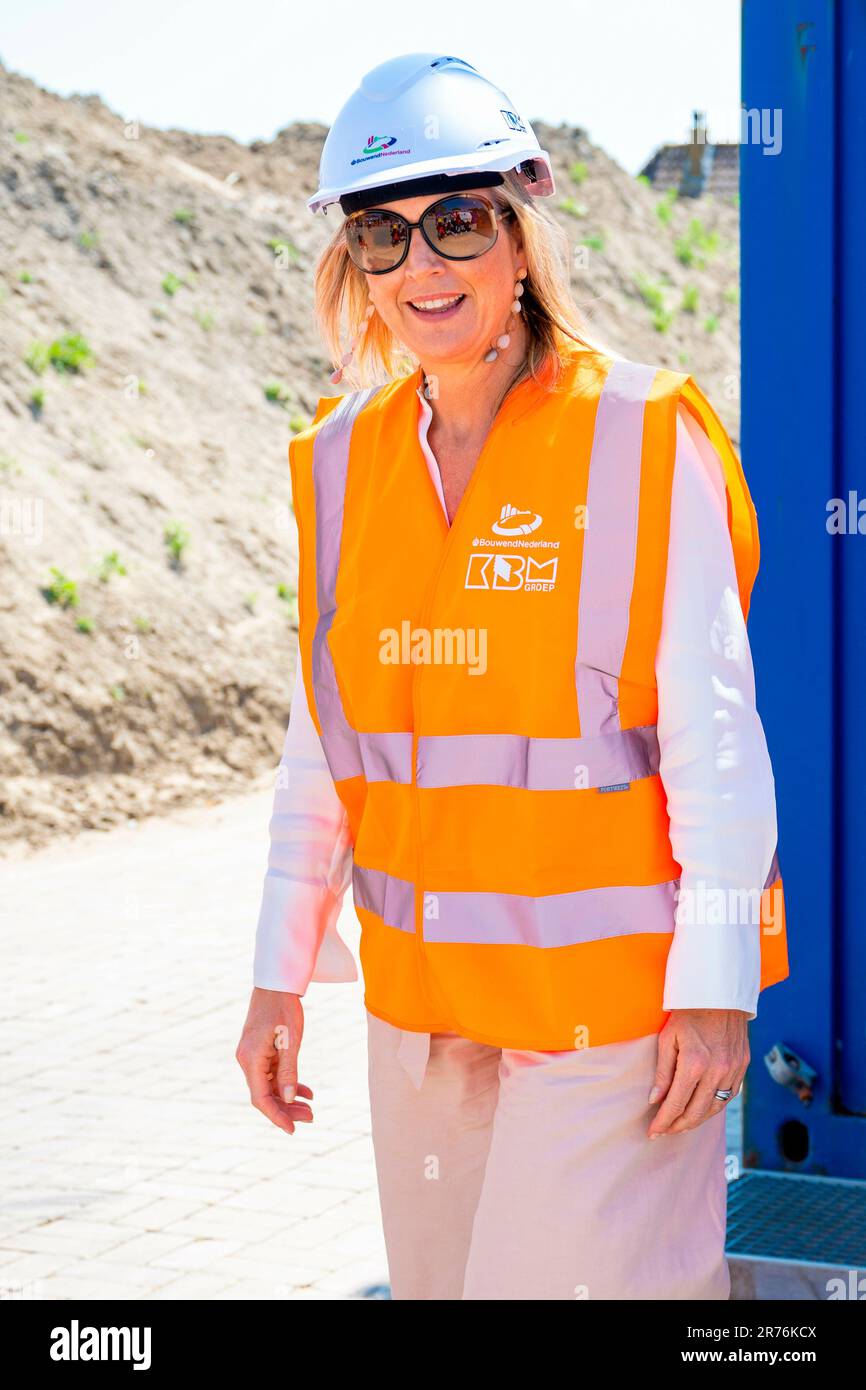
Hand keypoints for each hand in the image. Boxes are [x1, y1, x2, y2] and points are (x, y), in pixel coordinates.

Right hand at [235, 988, 313, 1134]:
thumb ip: (288, 1071)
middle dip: (287, 1109)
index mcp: (250, 1059)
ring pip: (270, 1086)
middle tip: (311, 1117)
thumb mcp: (290, 1040)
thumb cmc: (284, 1008)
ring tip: (311, 1107)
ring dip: (289, 1097)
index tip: (293, 1130)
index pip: (260, 1098)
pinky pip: (272, 1074)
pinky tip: (306, 1091)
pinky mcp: (260, 1051)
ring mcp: (252, 1056)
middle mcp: (247, 1060)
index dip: (276, 1116)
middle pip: (265, 1095)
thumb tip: (288, 1098)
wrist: (276, 983)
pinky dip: (288, 1083)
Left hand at [647, 1008, 748, 1138]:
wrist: (719, 994)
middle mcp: (716, 1071)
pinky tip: (702, 1109)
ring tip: (681, 1124)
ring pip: (715, 1109)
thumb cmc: (688, 1014)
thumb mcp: (667, 1038)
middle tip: (665, 1131)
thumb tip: (655, 1100)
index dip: (663, 1121)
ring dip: (697, 1120)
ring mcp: (733, 1070)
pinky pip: (729, 1096)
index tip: (653, 1132)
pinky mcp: (742, 1066)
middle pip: (696, 1112)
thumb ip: (663, 1072)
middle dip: (678, 1126)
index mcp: (694, 1063)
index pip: (676, 1104)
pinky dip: (714, 1107)